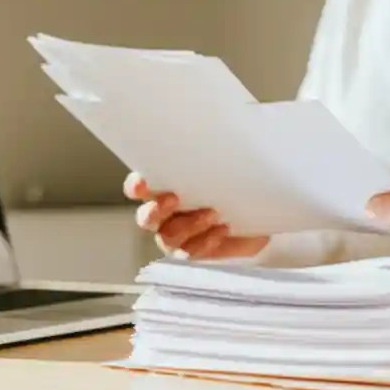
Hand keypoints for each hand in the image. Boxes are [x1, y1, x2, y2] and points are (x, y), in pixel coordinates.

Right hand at [124, 172, 269, 259]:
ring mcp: (175, 237)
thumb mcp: (223, 168)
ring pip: (169, 237)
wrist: (253, 215)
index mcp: (161, 189)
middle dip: (156, 210)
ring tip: (213, 213)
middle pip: (146, 218)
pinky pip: (191, 253)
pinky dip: (206, 240)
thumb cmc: (232, 184)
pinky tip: (223, 229)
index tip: (143, 182)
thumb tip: (216, 136)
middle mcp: (162, 216)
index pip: (137, 188)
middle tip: (174, 198)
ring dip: (189, 225)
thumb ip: (210, 160)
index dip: (136, 187)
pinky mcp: (193, 253)